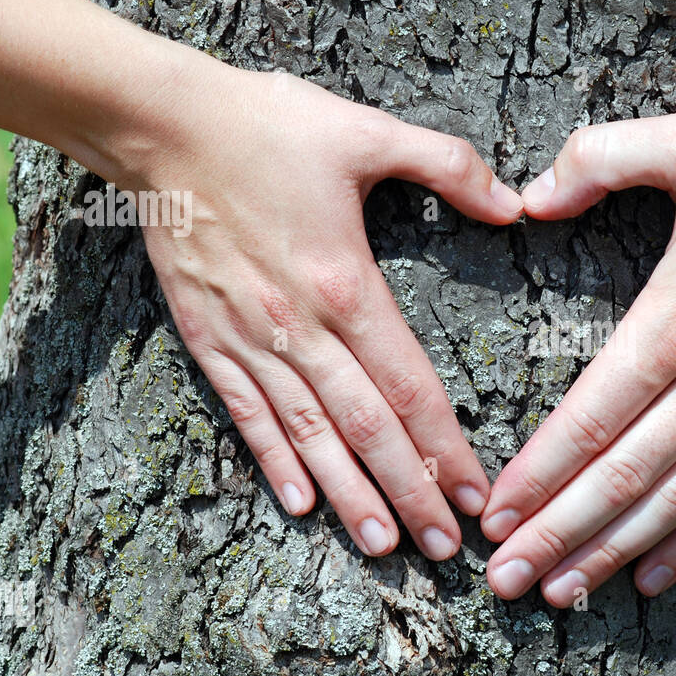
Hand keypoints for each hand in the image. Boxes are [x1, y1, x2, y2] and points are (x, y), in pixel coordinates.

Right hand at [128, 67, 523, 558]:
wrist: (160, 125)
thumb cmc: (268, 126)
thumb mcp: (368, 130)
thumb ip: (448, 165)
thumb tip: (515, 201)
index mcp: (347, 287)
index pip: (411, 390)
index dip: (448, 449)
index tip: (476, 496)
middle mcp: (301, 330)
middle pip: (368, 430)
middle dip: (411, 495)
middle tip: (444, 550)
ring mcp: (250, 340)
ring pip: (310, 436)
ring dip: (349, 496)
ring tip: (383, 545)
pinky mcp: (209, 339)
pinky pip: (247, 414)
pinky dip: (275, 460)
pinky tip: (300, 503)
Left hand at [480, 108, 675, 603]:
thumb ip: (602, 157)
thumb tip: (531, 196)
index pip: (592, 417)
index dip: (539, 472)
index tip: (496, 515)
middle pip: (623, 477)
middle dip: (558, 533)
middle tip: (505, 581)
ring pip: (673, 502)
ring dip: (611, 552)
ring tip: (560, 594)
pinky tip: (651, 578)